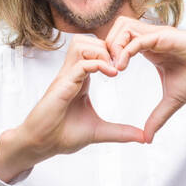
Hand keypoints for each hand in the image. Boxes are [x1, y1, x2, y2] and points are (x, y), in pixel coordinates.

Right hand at [18, 34, 145, 157]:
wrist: (41, 145)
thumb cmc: (64, 135)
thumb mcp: (100, 132)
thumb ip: (121, 132)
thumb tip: (144, 138)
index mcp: (81, 79)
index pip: (95, 52)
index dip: (112, 53)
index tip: (128, 65)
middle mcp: (72, 74)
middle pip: (87, 40)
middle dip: (108, 46)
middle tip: (123, 63)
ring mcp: (66, 77)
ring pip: (81, 44)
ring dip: (102, 51)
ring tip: (116, 68)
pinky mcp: (62, 85)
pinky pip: (80, 64)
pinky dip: (98, 64)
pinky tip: (112, 75)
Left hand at [103, 16, 185, 143]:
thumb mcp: (173, 101)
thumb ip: (158, 116)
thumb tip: (148, 138)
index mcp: (150, 49)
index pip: (120, 42)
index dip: (109, 55)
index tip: (106, 75)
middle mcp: (151, 39)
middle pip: (115, 30)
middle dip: (105, 47)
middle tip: (104, 70)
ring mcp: (157, 36)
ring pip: (122, 27)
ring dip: (113, 45)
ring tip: (114, 68)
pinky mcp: (164, 37)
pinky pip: (138, 38)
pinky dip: (126, 50)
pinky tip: (122, 67)